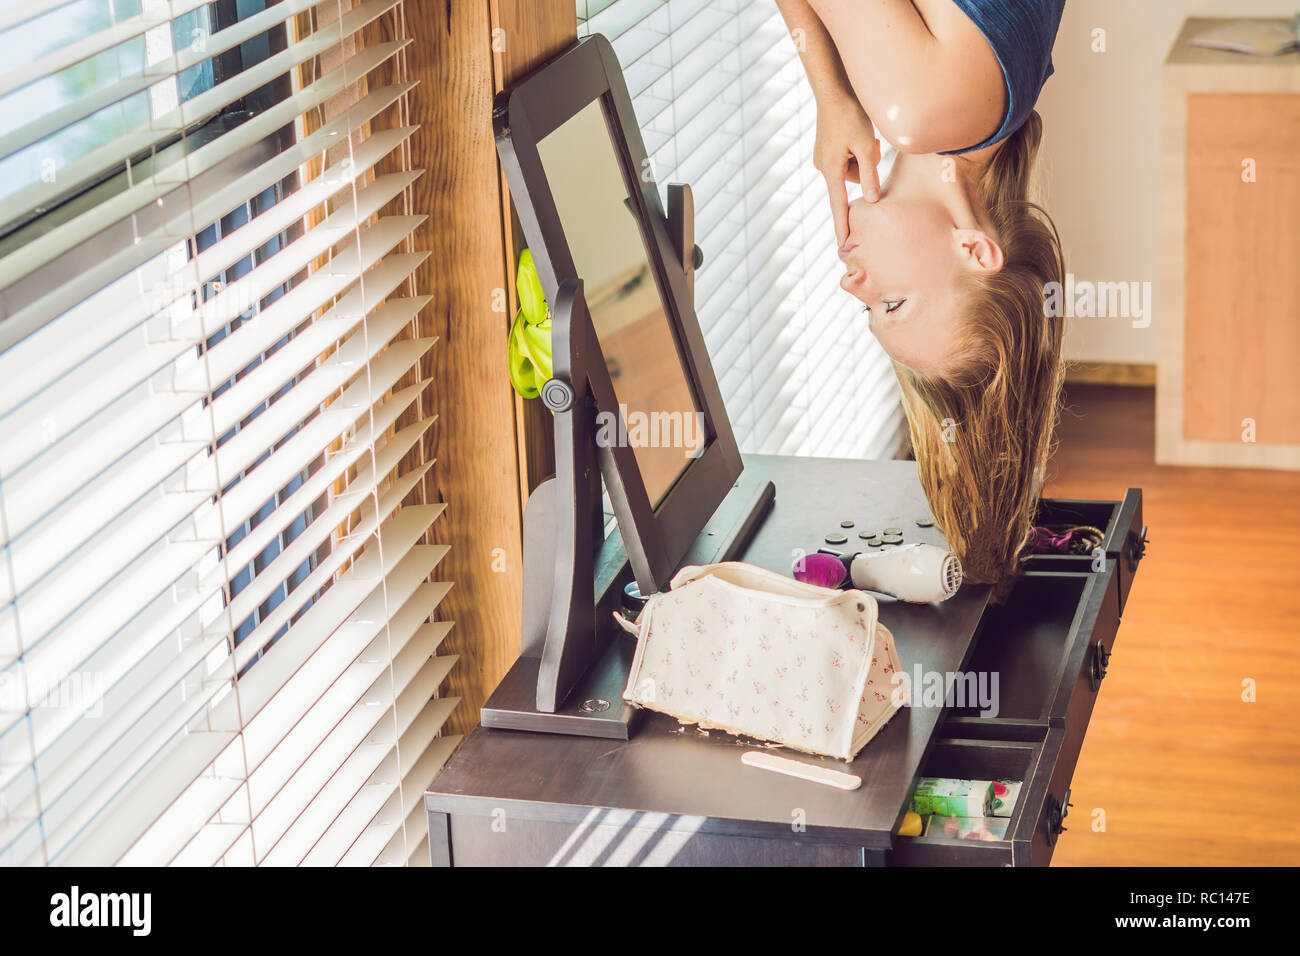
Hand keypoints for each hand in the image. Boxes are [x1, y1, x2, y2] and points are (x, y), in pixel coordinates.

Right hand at [813, 93, 880, 247]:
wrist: (834, 91)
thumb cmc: (851, 116)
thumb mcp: (866, 147)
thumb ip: (870, 176)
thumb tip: (871, 200)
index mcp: (832, 170)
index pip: (838, 205)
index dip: (842, 225)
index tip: (842, 244)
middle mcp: (824, 167)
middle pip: (852, 181)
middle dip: (864, 167)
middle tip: (869, 143)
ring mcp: (823, 158)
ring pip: (851, 169)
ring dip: (861, 156)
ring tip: (863, 135)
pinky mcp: (826, 149)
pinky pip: (846, 158)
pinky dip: (855, 149)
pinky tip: (855, 132)